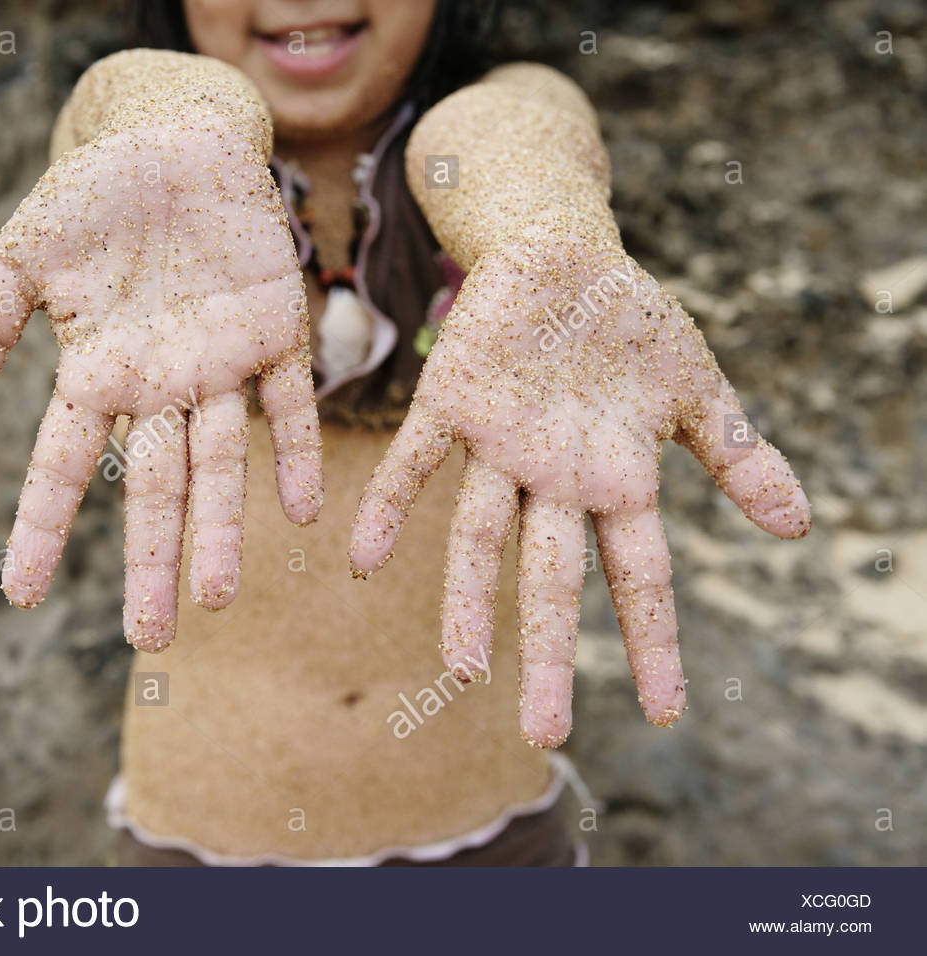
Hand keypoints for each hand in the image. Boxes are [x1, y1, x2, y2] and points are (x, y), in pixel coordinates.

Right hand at [0, 117, 320, 649]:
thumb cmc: (95, 195)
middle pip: (153, 488)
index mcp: (97, 372)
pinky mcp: (276, 334)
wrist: (177, 138)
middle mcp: (159, 386)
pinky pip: (290, 405)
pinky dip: (299, 453)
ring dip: (223, 526)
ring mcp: (219, 366)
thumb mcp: (25, 253)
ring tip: (221, 596)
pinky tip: (305, 511)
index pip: (62, 465)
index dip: (41, 527)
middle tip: (151, 638)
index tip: (18, 594)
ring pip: (221, 462)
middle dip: (152, 559)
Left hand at [348, 245, 809, 746]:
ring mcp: (499, 446)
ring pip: (480, 535)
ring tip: (459, 673)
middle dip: (549, 653)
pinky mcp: (451, 401)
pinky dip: (388, 505)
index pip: (641, 576)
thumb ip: (738, 457)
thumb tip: (799, 526)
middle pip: (553, 578)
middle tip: (541, 733)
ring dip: (468, 602)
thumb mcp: (695, 389)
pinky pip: (414, 460)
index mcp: (616, 479)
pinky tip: (361, 558)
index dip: (653, 643)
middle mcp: (554, 478)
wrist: (564, 250)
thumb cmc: (630, 325)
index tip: (664, 714)